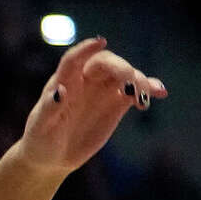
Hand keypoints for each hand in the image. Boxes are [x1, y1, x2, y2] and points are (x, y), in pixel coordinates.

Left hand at [15, 37, 167, 175]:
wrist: (52, 157)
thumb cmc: (40, 139)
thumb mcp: (41, 126)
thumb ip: (50, 108)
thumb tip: (61, 91)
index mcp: (62, 82)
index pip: (74, 59)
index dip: (86, 49)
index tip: (100, 42)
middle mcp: (83, 81)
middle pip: (105, 64)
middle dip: (121, 68)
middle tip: (132, 83)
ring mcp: (101, 91)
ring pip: (123, 75)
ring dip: (138, 79)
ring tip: (146, 94)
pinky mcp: (115, 104)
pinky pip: (134, 92)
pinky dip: (147, 89)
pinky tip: (159, 92)